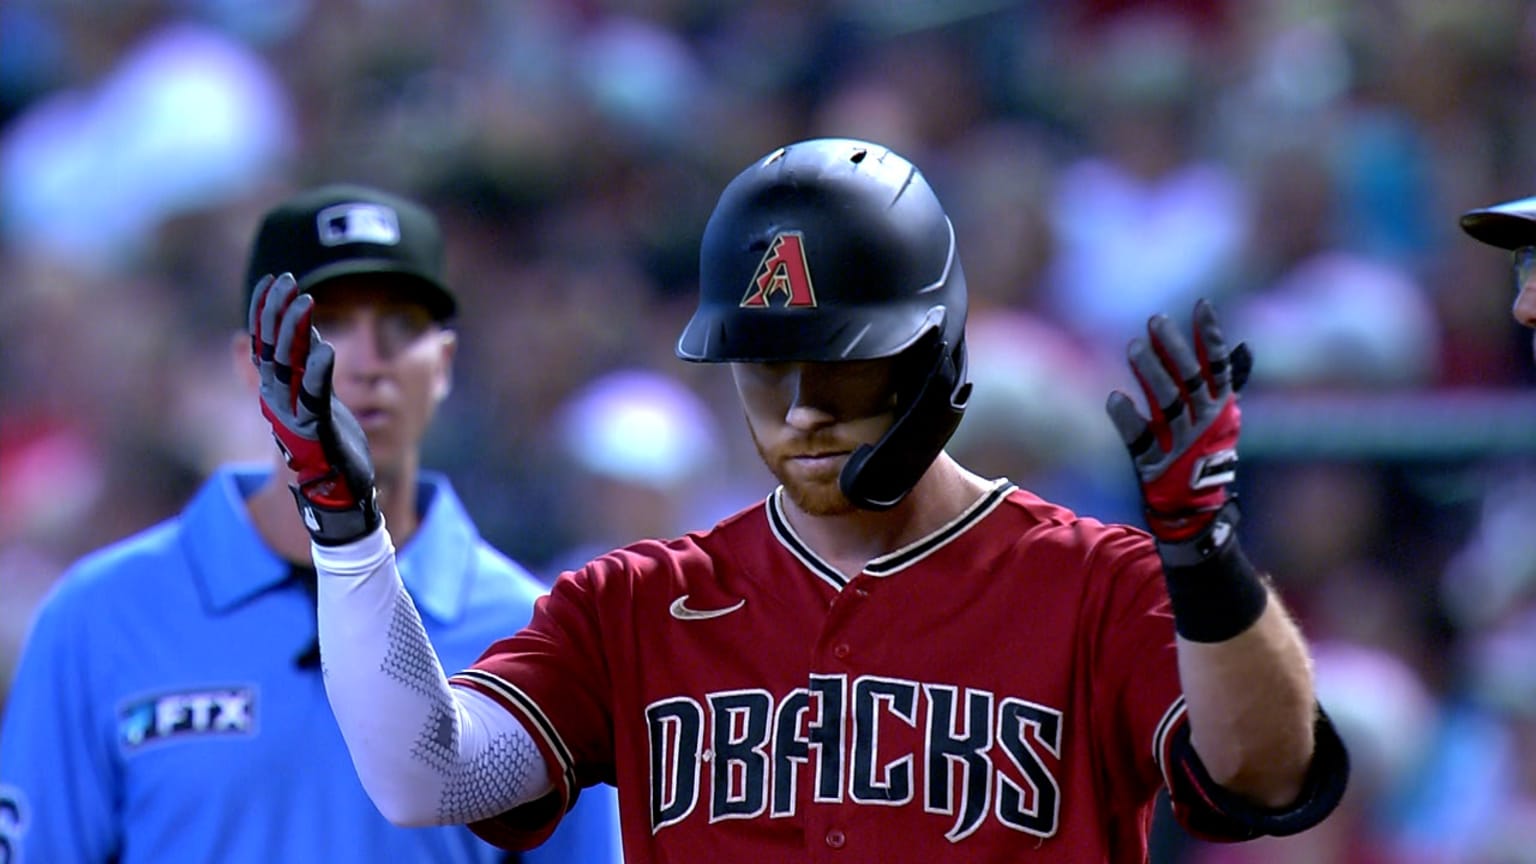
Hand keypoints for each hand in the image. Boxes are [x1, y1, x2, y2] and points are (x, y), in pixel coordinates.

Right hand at [249, 273, 379, 544]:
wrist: (336, 495)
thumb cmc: (327, 446)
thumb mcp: (310, 401)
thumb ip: (298, 365)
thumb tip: (282, 332)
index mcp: (279, 392)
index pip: (268, 343)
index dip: (268, 310)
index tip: (273, 278)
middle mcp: (280, 401)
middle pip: (272, 348)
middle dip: (276, 312)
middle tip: (284, 279)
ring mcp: (294, 417)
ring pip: (287, 368)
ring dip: (294, 333)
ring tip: (304, 300)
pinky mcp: (315, 433)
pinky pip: (313, 398)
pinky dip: (316, 373)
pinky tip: (325, 348)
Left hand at [1106, 299, 1251, 545]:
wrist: (1196, 507)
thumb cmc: (1206, 453)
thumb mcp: (1223, 417)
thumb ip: (1230, 381)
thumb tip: (1247, 346)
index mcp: (1220, 409)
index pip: (1218, 365)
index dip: (1210, 335)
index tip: (1201, 305)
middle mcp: (1203, 423)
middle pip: (1189, 379)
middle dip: (1174, 348)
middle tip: (1155, 320)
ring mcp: (1180, 443)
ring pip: (1167, 403)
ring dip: (1150, 373)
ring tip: (1134, 347)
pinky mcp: (1155, 463)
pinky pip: (1141, 438)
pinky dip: (1128, 418)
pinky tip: (1115, 397)